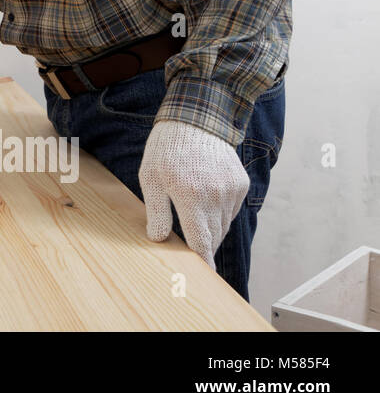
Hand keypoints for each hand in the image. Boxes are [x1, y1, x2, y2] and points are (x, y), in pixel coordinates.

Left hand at [140, 119, 249, 267]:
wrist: (196, 118)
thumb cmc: (167, 148)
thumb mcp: (150, 177)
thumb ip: (156, 210)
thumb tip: (158, 238)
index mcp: (190, 196)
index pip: (200, 240)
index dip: (202, 260)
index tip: (205, 274)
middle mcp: (215, 195)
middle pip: (214, 235)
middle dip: (204, 244)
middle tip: (193, 248)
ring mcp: (231, 189)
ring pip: (224, 224)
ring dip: (212, 229)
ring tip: (196, 220)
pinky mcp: (240, 182)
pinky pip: (231, 209)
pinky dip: (221, 212)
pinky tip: (206, 201)